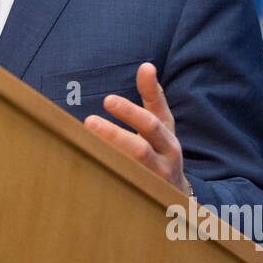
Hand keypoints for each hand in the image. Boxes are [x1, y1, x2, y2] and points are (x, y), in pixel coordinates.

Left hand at [84, 62, 190, 194]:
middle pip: (142, 144)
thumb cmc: (162, 150)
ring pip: (133, 167)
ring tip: (85, 139)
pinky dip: (107, 175)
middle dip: (116, 131)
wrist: (176, 195)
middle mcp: (165, 159)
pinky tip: (86, 167)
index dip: (133, 108)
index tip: (108, 99)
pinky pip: (124, 186)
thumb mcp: (162, 124)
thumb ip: (153, 97)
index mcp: (167, 138)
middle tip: (89, 121)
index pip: (152, 119)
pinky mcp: (143, 196)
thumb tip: (146, 66)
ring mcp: (154, 181)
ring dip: (109, 152)